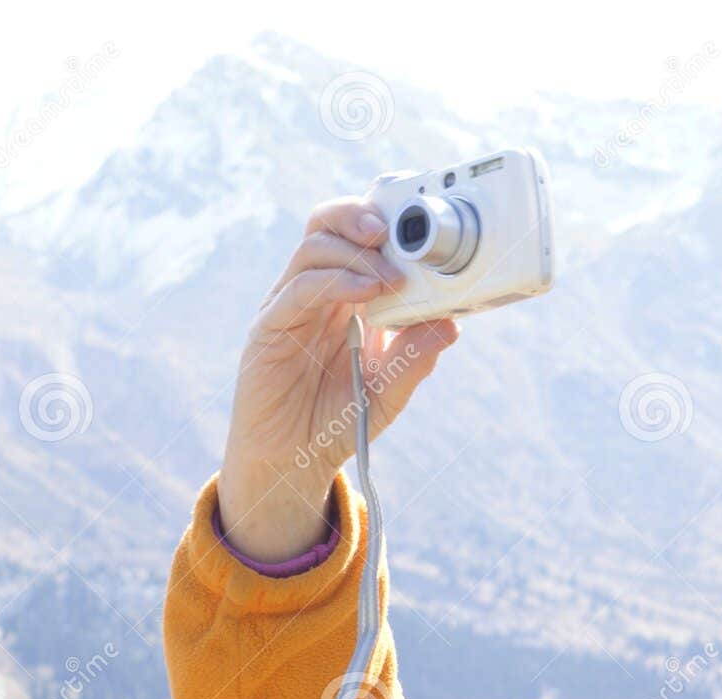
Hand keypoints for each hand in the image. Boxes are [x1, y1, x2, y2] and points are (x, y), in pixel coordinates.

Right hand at [218, 193, 459, 560]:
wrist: (293, 460)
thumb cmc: (337, 420)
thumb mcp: (389, 391)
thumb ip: (416, 357)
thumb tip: (452, 322)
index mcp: (343, 296)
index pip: (356, 236)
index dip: (383, 219)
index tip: (419, 223)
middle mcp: (314, 292)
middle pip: (328, 225)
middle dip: (361, 214)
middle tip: (394, 227)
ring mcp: (289, 306)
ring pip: (314, 247)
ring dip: (356, 251)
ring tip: (391, 274)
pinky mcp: (269, 328)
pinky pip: (299, 289)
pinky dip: (336, 281)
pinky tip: (367, 292)